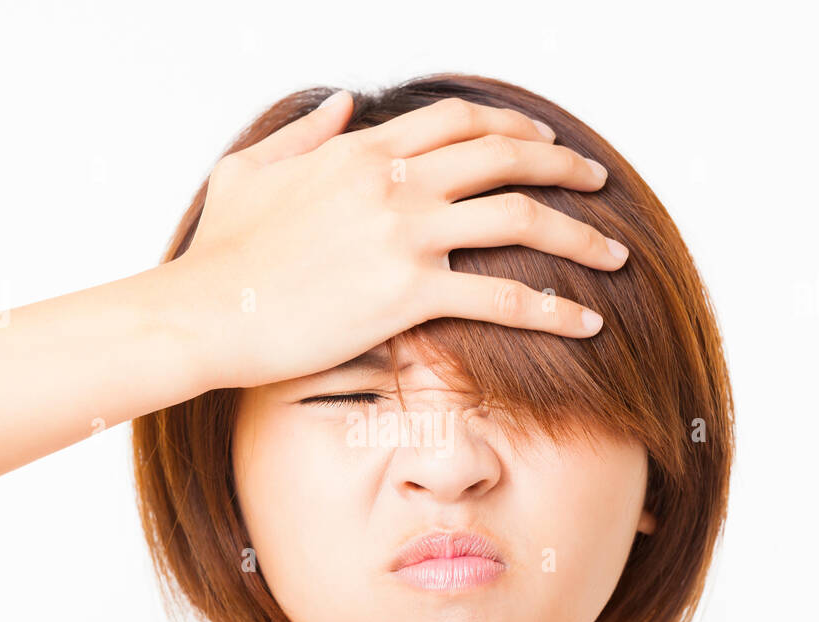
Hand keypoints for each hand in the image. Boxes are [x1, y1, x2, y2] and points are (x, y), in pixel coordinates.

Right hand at [162, 90, 627, 391]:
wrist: (203, 312)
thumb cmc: (220, 252)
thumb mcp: (252, 169)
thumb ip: (306, 132)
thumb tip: (346, 103)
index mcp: (361, 149)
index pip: (458, 121)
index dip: (510, 125)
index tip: (540, 137)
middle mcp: (394, 181)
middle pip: (503, 155)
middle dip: (562, 163)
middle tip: (597, 179)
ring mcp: (406, 234)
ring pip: (519, 218)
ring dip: (579, 235)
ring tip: (615, 254)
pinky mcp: (409, 294)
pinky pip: (502, 298)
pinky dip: (553, 308)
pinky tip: (587, 321)